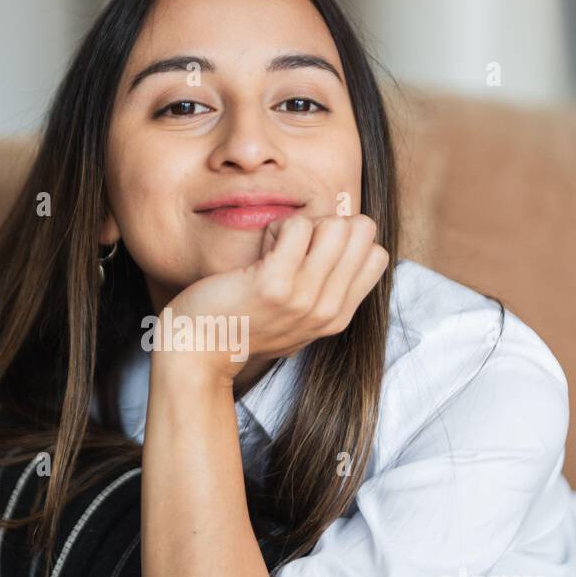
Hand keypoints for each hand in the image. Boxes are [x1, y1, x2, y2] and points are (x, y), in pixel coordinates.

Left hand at [156, 212, 388, 383]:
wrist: (199, 351)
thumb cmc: (240, 324)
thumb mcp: (294, 319)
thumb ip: (322, 293)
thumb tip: (343, 244)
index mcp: (337, 318)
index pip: (377, 256)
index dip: (345, 243)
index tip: (311, 258)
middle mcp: (327, 311)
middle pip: (362, 232)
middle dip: (328, 225)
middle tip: (293, 248)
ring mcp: (303, 299)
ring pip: (337, 225)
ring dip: (303, 225)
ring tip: (276, 249)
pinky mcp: (274, 285)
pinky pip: (298, 227)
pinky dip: (279, 227)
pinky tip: (261, 250)